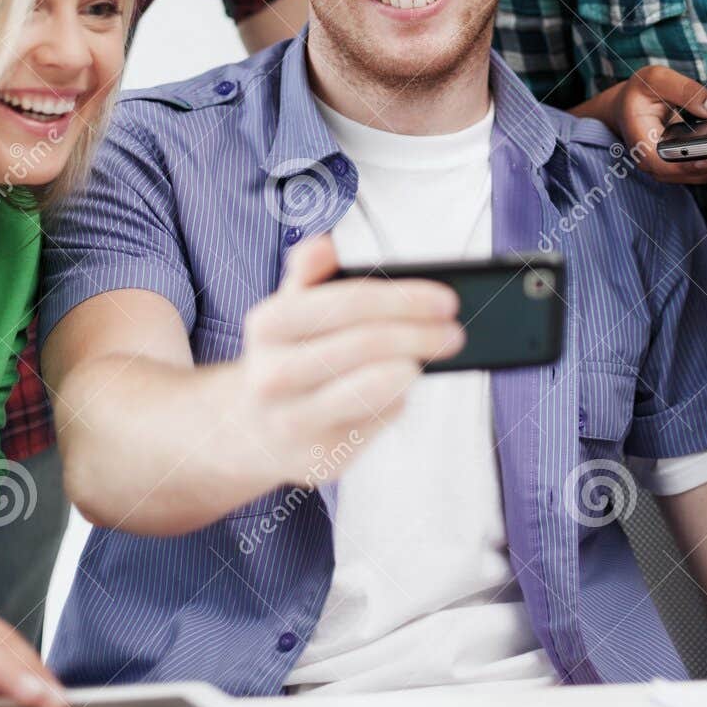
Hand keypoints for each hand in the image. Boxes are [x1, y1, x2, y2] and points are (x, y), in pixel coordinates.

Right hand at [240, 234, 463, 485]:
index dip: (403, 299)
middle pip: (364, 346)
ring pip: (373, 389)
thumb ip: (309, 270)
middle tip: (455, 332)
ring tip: (436, 355)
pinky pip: (377, 423)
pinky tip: (398, 389)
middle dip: (419, 335)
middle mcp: (272, 376)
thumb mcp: (290, 305)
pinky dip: (396, 401)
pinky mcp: (319, 460)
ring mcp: (293, 423)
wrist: (251, 426)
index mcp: (267, 325)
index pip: (347, 303)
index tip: (445, 299)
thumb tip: (327, 245)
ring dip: (413, 367)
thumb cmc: (289, 352)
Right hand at [606, 65, 706, 185]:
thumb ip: (684, 90)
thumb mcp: (655, 79)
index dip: (689, 165)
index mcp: (642, 143)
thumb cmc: (641, 92)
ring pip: (705, 173)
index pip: (664, 165)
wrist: (631, 106)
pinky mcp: (686, 165)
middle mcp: (656, 163)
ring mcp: (672, 168)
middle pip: (692, 173)